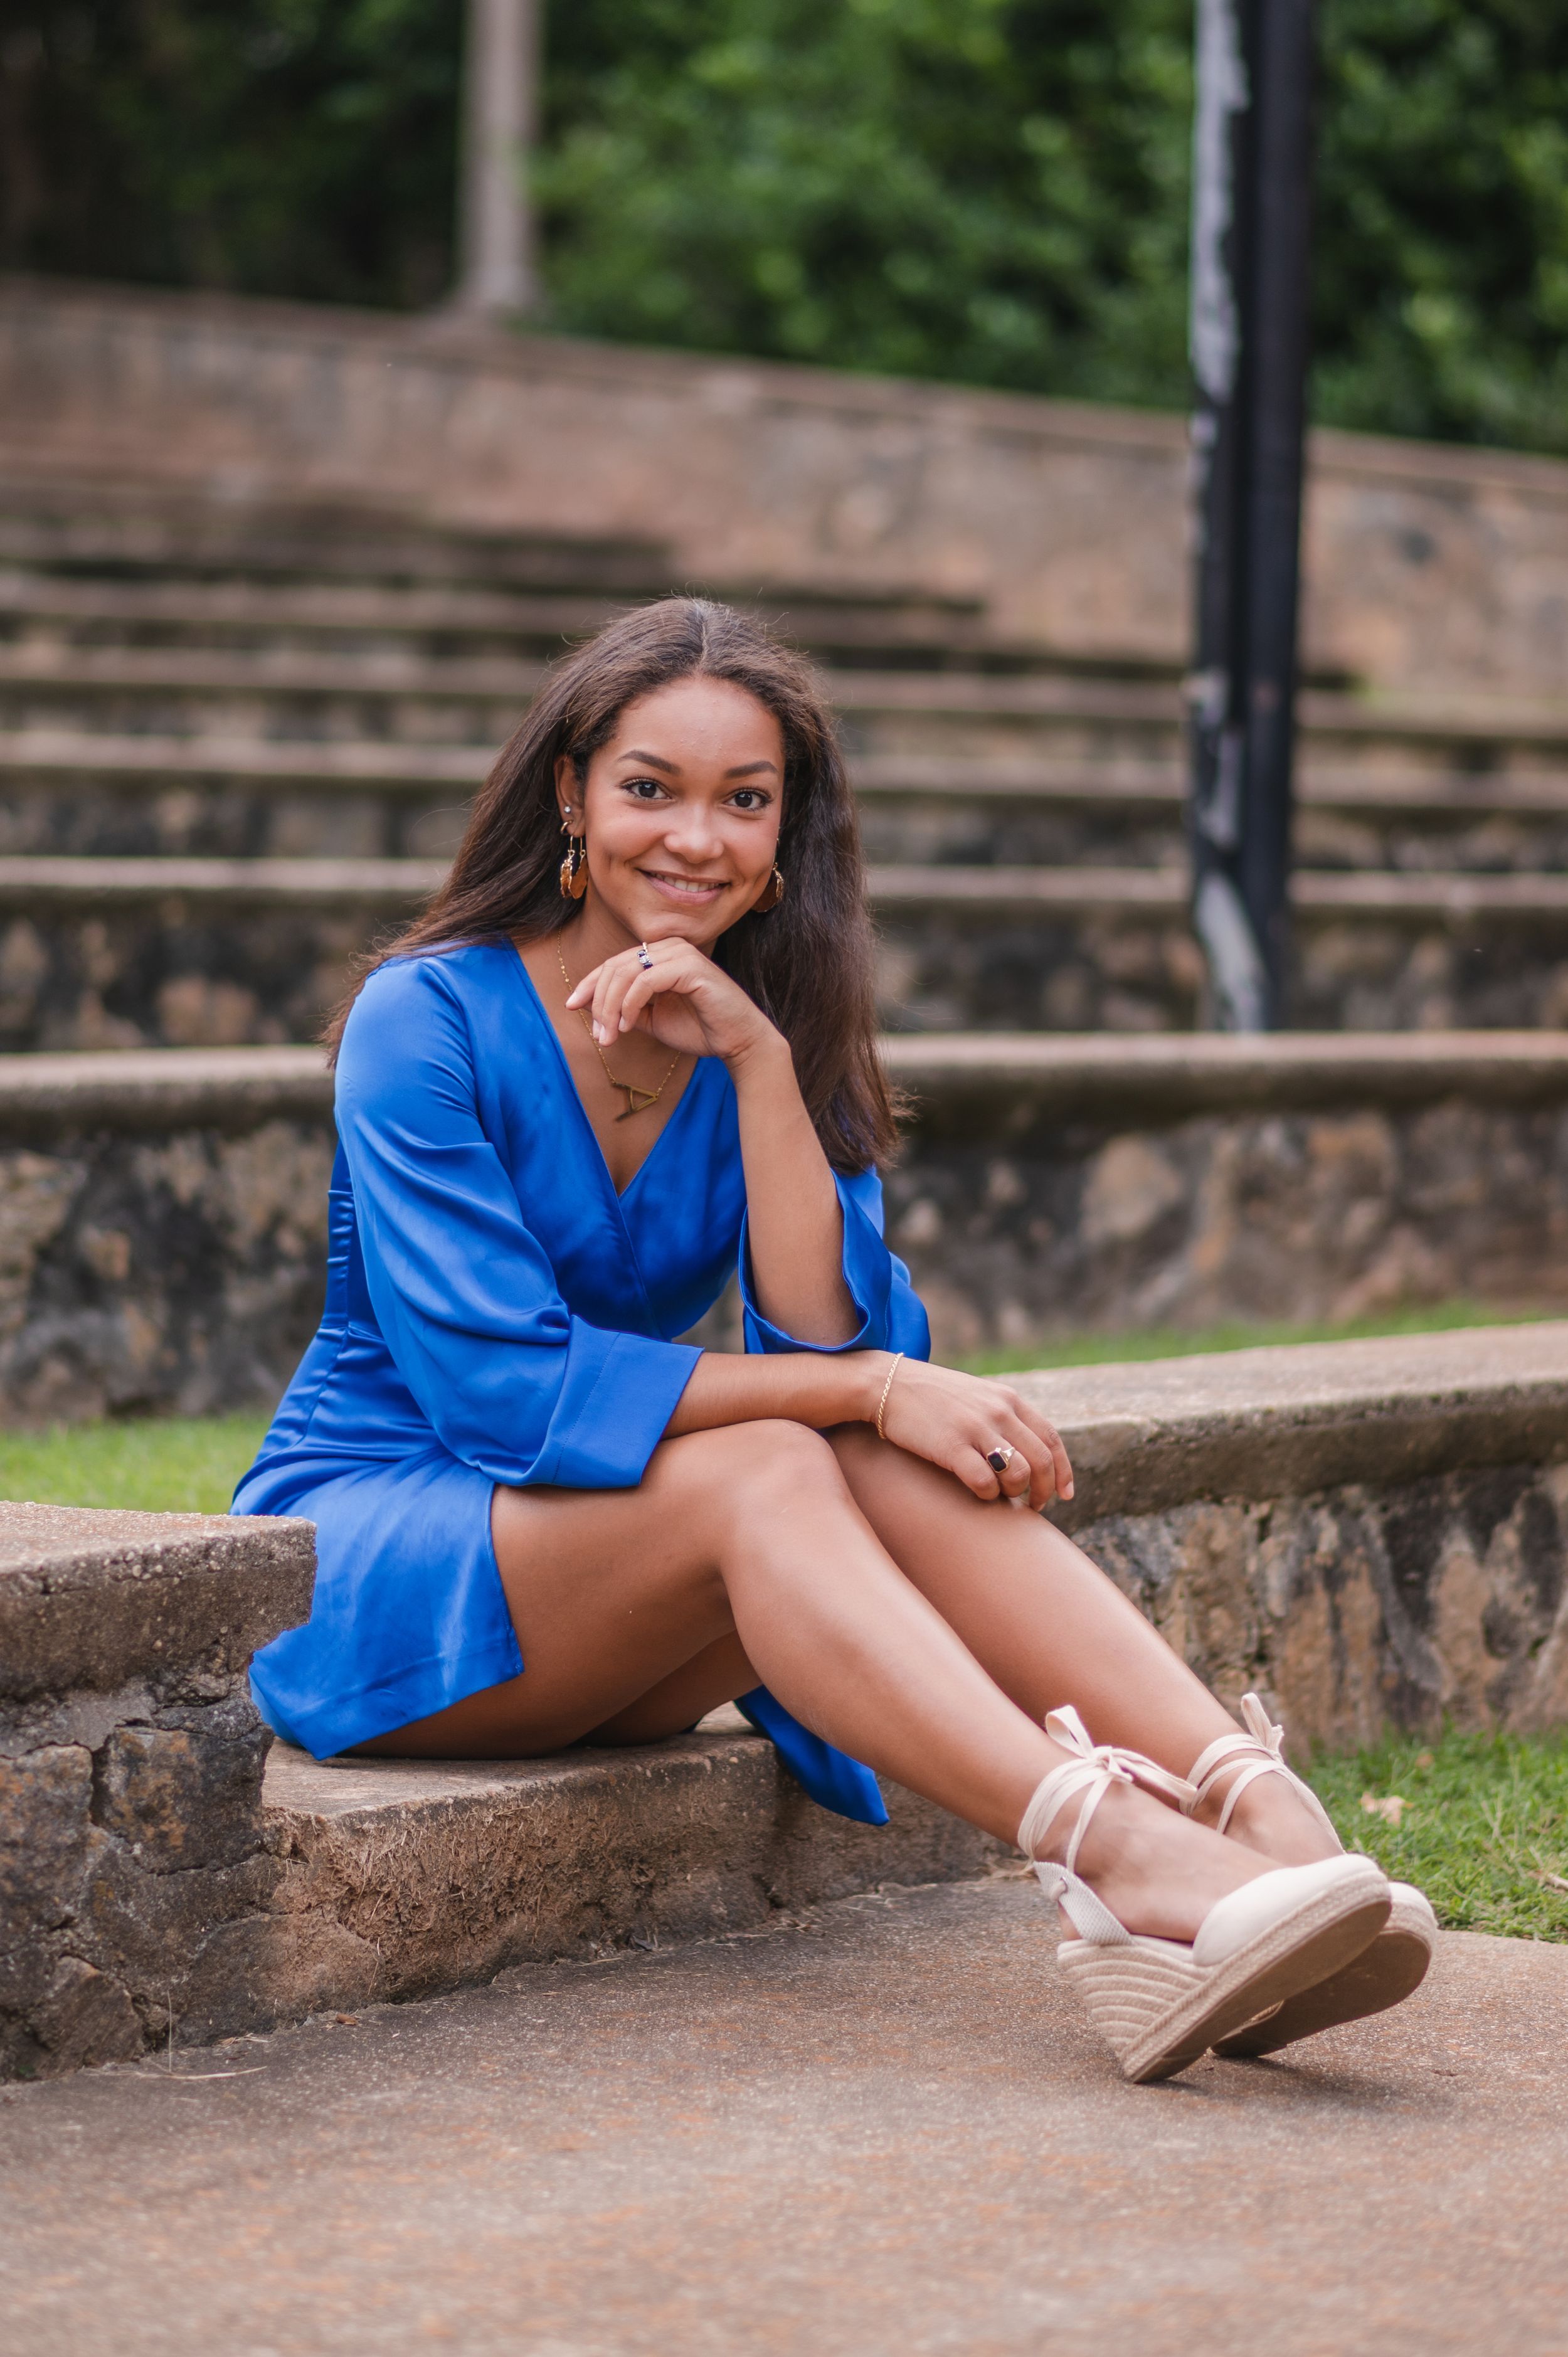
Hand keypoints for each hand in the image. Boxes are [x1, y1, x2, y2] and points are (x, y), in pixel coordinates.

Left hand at [565, 937, 777, 1068]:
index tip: (570, 1006)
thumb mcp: (651, 1019)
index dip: (589, 984)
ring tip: (609, 1035)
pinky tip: (626, 1025)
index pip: (614, 963)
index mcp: (660, 955)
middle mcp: (669, 947)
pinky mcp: (691, 967)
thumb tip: (586, 1004)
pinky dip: (630, 1004)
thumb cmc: (698, 1029)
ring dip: (610, 1006)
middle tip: (598, 1035)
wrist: (738, 1042)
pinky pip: (646, 981)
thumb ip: (623, 1007)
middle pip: (615, 966)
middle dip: (598, 1002)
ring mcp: (681, 953)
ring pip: (627, 971)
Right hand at [873, 1355, 1074, 1510]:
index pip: (1051, 1439)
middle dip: (1044, 1491)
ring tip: (1002, 1496)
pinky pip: (985, 1482)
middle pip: (1041, 1461)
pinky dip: (987, 1495)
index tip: (1064, 1494)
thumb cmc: (931, 1396)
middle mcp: (999, 1411)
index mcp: (1008, 1399)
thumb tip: (1024, 1452)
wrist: (888, 1384)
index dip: (1063, 1471)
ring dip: (1015, 1492)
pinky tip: (977, 1492)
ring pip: (1018, 1473)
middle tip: (1034, 1506)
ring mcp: (975, 1428)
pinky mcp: (951, 1445)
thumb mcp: (977, 1396)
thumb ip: (1003, 1416)